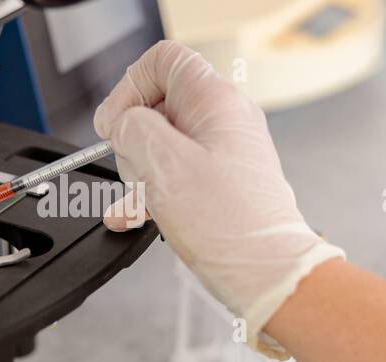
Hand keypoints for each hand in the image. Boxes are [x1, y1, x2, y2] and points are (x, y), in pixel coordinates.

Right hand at [96, 41, 343, 358]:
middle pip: (160, 104)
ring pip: (164, 144)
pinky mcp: (223, 185)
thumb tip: (124, 124)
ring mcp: (226, 152)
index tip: (114, 124)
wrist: (272, 276)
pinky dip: (153, 191)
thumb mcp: (164, 166)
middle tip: (132, 166)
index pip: (163, 61)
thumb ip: (133, 130)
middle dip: (133, 137)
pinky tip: (134, 216)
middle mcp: (225, 121)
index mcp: (216, 102)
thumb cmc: (233, 227)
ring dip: (139, 171)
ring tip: (136, 202)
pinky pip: (176, 174)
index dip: (129, 88)